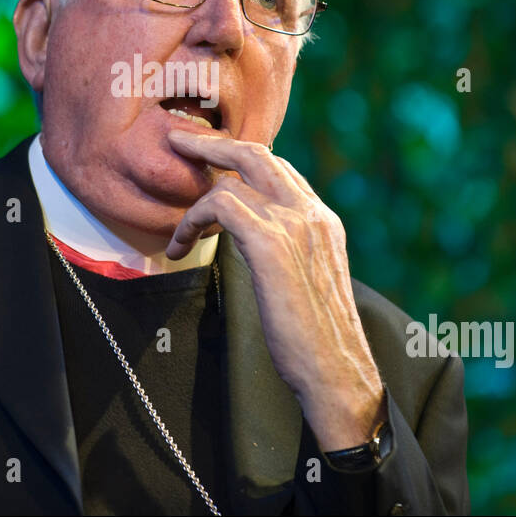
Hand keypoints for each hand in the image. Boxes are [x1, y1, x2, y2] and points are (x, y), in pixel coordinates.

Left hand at [165, 130, 384, 450]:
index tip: (210, 165)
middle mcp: (313, 214)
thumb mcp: (308, 283)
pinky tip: (180, 246)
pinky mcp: (272, 244)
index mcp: (324, 222)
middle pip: (257, 153)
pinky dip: (192, 219)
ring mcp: (295, 225)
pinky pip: (221, 204)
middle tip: (179, 142)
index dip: (240, 161)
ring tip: (178, 229)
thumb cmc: (318, 342)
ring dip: (194, 198)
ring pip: (233, 176)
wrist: (337, 374)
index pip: (278, 169)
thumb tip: (256, 248)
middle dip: (212, 144)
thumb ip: (289, 254)